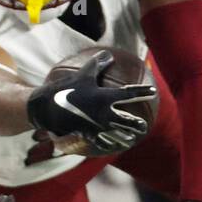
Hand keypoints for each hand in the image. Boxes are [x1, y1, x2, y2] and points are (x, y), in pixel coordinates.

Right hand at [26, 50, 154, 155]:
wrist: (48, 108)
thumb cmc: (66, 89)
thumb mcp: (82, 74)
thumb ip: (97, 65)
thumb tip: (108, 55)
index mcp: (104, 97)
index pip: (128, 94)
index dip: (142, 92)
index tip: (153, 92)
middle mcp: (103, 113)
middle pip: (126, 120)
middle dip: (136, 124)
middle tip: (144, 126)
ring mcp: (96, 125)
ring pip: (115, 133)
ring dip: (125, 136)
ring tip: (132, 139)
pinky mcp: (87, 133)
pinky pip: (100, 141)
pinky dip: (107, 144)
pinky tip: (112, 146)